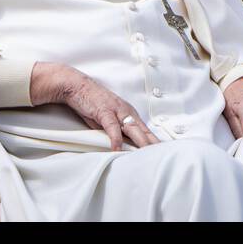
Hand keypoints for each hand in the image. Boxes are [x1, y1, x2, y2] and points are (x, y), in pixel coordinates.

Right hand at [30, 62, 158, 150]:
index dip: (155, 143)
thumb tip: (125, 148)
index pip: (147, 132)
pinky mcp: (104, 111)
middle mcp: (127, 112)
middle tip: (162, 157)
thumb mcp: (109, 120)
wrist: (77, 86)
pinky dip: (115, 138)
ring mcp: (116, 111)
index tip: (164, 154)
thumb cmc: (93, 104)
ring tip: (147, 156)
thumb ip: (118, 132)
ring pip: (132, 129)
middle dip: (153, 145)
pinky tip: (117, 149)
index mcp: (130, 115)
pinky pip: (112, 127)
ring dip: (140, 143)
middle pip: (144, 132)